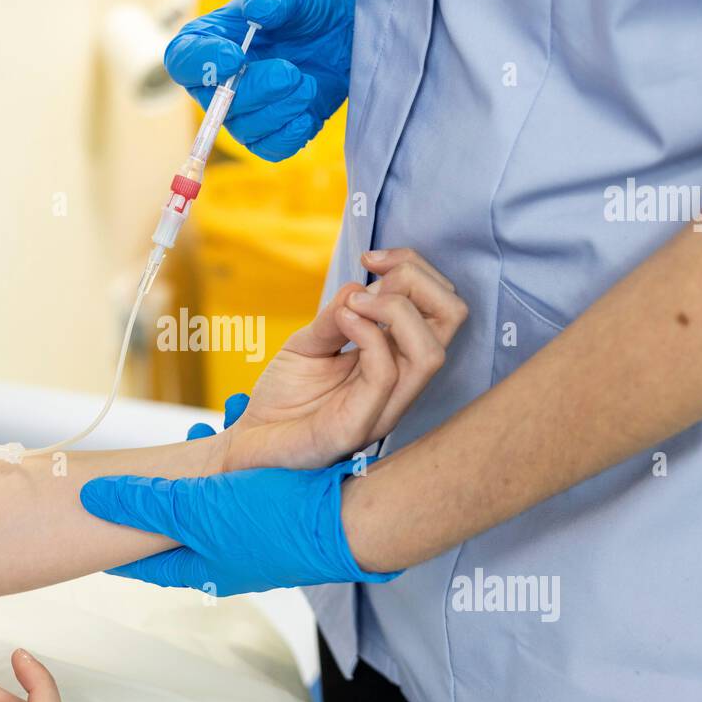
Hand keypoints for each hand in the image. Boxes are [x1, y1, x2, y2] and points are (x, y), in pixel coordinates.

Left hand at [81, 456, 397, 595]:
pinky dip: (234, 471)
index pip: (152, 567)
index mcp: (207, 569)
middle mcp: (234, 560)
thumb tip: (94, 497)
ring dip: (202, 478)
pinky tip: (238, 448)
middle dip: (164, 505)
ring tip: (194, 441)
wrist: (348, 518)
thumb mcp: (196, 507)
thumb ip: (144, 502)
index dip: (124, 556)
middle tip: (144, 484)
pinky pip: (247, 492)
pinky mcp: (288, 517)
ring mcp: (263, 540)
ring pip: (218, 509)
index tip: (100, 548)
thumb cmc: (275, 520)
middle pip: (184, 535)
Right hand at [164, 0, 359, 160]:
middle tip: (290, 72)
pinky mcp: (277, 126)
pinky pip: (271, 148)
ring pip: (245, 131)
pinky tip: (309, 111)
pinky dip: (291, 134)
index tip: (236, 57)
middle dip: (255, 91)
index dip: (202, 65)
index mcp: (214, 38)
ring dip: (280, 112)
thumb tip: (257, 10)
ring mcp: (250, 106)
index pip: (183, 61)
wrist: (349, 22)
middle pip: (216, 105)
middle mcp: (223, 79)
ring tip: (308, 83)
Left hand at [220, 248, 466, 471]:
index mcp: (397, 360)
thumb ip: (337, 315)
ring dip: (394, 309)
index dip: (415, 269)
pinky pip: (386, 374)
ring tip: (355, 303)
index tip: (371, 258)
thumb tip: (361, 286)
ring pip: (431, 352)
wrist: (249, 443)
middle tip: (372, 274)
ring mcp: (384, 408)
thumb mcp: (308, 343)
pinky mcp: (358, 428)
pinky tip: (339, 322)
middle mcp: (401, 384)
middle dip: (417, 280)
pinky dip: (366, 334)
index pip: (440, 306)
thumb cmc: (283, 399)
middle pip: (452, 320)